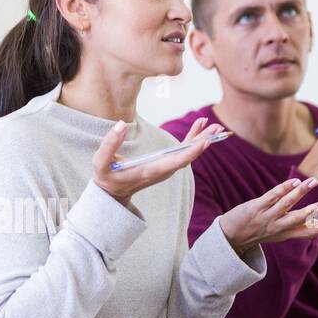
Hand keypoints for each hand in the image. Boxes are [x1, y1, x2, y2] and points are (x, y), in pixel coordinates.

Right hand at [93, 115, 223, 204]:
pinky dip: (192, 138)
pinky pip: (182, 151)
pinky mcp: (164, 163)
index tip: (205, 142)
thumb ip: (109, 144)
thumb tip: (121, 124)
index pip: (173, 163)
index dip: (190, 153)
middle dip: (202, 143)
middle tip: (217, 129)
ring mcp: (164, 168)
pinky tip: (200, 125)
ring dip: (201, 139)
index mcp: (148, 171)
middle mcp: (161, 171)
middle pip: (186, 158)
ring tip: (214, 125)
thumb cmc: (106, 177)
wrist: (112, 193)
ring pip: (187, 154)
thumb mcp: (100, 163)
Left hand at [218, 177, 317, 257]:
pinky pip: (273, 195)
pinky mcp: (256, 207)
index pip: (304, 233)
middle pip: (296, 219)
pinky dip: (285, 187)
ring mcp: (266, 216)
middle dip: (310, 212)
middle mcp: (276, 227)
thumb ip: (294, 226)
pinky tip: (295, 181)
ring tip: (312, 182)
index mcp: (283, 234)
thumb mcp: (276, 234)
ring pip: (286, 203)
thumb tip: (314, 218)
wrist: (230, 236)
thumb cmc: (257, 232)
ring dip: (300, 192)